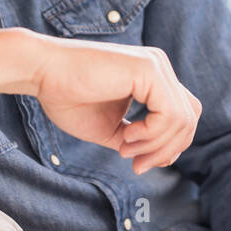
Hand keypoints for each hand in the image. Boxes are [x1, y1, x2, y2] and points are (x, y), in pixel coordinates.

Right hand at [27, 34, 201, 173]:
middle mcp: (159, 67)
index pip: (182, 115)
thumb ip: (137, 139)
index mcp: (152, 77)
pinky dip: (152, 134)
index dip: (167, 145)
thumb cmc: (67, 96)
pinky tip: (127, 135)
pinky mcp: (148, 70)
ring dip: (155, 145)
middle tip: (135, 164)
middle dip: (166, 150)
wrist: (41, 73)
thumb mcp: (110, 127)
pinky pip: (170, 115)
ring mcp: (156, 66)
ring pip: (183, 120)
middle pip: (189, 119)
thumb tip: (163, 158)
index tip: (137, 162)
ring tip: (125, 147)